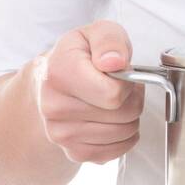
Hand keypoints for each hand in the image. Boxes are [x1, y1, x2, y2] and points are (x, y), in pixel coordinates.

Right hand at [32, 20, 143, 165]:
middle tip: (121, 87)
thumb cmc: (80, 56)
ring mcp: (60, 133)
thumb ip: (109, 40)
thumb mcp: (96, 32)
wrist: (52, 81)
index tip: (120, 73)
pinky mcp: (72, 152)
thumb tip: (114, 62)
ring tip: (115, 101)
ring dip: (129, 118)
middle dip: (132, 99)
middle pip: (122, 114)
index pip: (113, 94)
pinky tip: (113, 120)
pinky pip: (114, 152)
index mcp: (59, 73)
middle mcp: (54, 106)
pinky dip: (123, 138)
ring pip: (122, 133)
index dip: (128, 82)